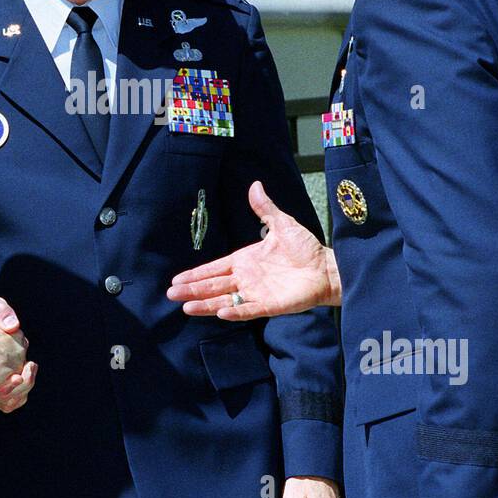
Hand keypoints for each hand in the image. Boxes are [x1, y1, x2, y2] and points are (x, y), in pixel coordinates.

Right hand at [167, 180, 340, 320]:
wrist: (327, 267)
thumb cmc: (305, 247)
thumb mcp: (282, 224)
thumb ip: (265, 209)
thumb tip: (255, 185)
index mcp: (245, 260)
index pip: (214, 269)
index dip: (196, 274)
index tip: (177, 279)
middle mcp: (246, 278)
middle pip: (213, 286)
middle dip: (192, 289)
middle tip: (171, 294)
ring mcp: (256, 293)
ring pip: (224, 300)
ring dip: (205, 304)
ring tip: (186, 307)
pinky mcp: (269, 305)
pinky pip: (248, 310)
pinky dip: (235, 311)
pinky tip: (220, 312)